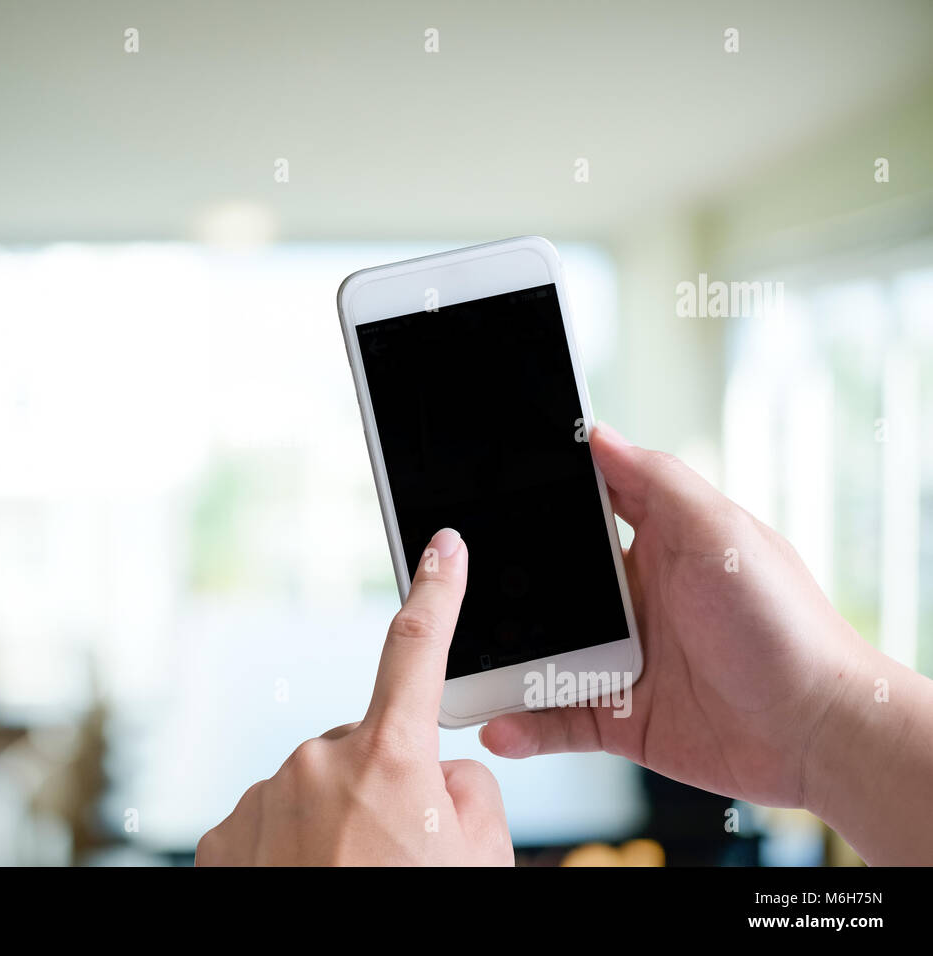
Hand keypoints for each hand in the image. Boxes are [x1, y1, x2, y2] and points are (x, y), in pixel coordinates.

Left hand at [196, 528, 513, 865]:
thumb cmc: (413, 914)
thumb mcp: (482, 860)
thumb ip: (467, 790)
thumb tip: (438, 772)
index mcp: (387, 759)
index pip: (417, 650)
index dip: (436, 592)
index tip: (441, 547)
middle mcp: (315, 764)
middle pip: (366, 747)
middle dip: (385, 783)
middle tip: (399, 851)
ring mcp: (261, 799)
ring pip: (316, 789)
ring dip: (335, 823)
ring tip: (351, 878)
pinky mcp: (222, 836)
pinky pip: (272, 821)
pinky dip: (291, 849)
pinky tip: (309, 885)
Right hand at [481, 422, 863, 808]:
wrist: (819, 731)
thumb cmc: (785, 626)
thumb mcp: (721, 534)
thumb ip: (657, 483)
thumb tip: (600, 435)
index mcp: (655, 549)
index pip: (583, 517)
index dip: (536, 509)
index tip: (485, 505)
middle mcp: (634, 604)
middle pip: (548, 592)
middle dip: (503, 596)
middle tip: (457, 596)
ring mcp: (623, 662)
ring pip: (542, 658)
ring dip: (501, 666)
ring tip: (463, 669)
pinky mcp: (621, 719)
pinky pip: (557, 720)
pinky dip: (524, 725)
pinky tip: (499, 724)